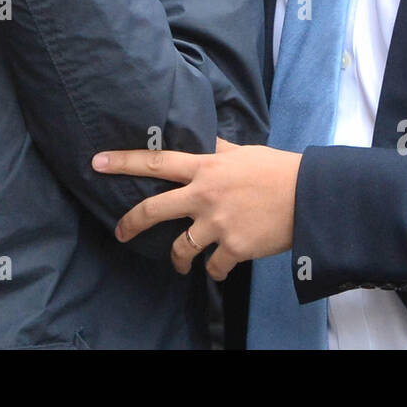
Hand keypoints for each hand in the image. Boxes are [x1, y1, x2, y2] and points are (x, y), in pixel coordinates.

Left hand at [92, 138, 302, 280]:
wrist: (309, 196)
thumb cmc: (277, 170)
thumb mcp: (243, 151)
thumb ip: (218, 148)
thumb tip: (204, 136)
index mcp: (206, 167)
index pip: (156, 162)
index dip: (124, 161)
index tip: (97, 162)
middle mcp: (204, 194)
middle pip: (155, 208)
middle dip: (131, 223)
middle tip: (120, 232)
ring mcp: (217, 222)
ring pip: (181, 248)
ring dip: (177, 259)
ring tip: (179, 264)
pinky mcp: (234, 247)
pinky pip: (213, 267)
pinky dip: (214, 271)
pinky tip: (218, 268)